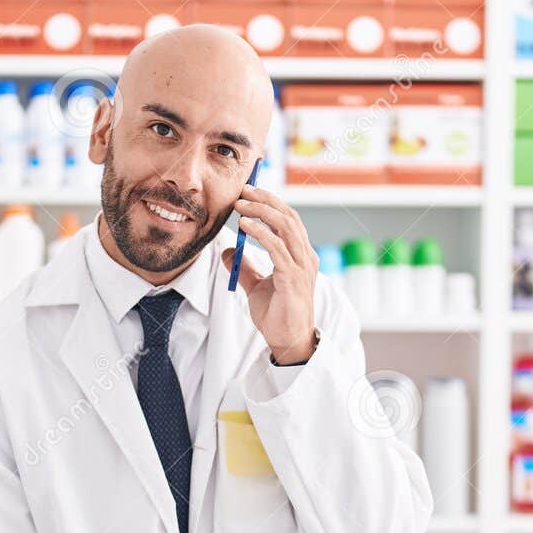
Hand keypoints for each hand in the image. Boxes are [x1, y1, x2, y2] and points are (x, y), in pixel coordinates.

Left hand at [222, 184, 317, 364]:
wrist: (287, 341)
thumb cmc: (277, 315)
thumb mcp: (256, 286)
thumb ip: (245, 267)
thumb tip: (227, 251)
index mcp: (301, 256)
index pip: (289, 220)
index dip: (270, 203)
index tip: (248, 193)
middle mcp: (306, 257)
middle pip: (288, 217)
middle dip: (265, 200)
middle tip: (243, 191)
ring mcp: (302, 267)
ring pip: (285, 227)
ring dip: (261, 212)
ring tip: (239, 206)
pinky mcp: (292, 279)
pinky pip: (277, 248)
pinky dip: (260, 233)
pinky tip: (244, 226)